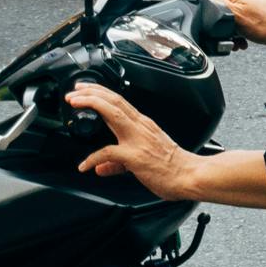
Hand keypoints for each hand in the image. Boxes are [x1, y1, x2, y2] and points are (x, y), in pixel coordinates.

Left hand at [70, 83, 198, 197]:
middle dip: (93, 92)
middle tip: (75, 90)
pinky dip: (93, 157)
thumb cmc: (172, 167)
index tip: (85, 90)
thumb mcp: (141, 161)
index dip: (101, 93)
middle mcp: (141, 127)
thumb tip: (99, 168)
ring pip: (113, 113)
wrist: (189, 176)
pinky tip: (84, 165)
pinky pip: (108, 153)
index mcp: (143, 125)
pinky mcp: (135, 156)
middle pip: (114, 101)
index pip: (120, 102)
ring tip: (75, 102)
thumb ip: (116, 164)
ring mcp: (138, 140)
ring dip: (93, 104)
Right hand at [217, 0, 265, 49]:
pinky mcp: (262, 14)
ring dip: (235, 34)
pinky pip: (247, 25)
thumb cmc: (262, 25)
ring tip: (239, 42)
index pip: (218, 4)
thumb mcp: (234, 15)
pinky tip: (245, 41)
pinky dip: (244, 34)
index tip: (221, 30)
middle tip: (232, 39)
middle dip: (227, 29)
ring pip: (237, 21)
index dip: (217, 20)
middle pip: (227, 14)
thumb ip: (219, 5)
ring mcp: (256, 4)